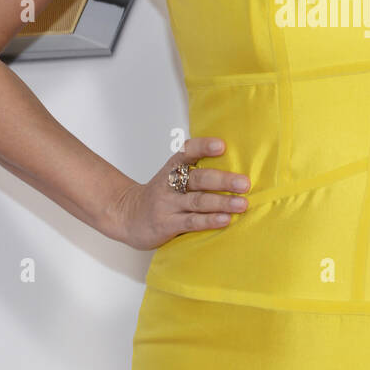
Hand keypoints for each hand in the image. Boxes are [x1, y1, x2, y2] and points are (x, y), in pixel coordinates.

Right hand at [103, 136, 249, 249]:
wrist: (126, 216)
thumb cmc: (160, 196)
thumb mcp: (171, 177)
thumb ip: (195, 171)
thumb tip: (235, 167)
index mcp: (172, 168)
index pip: (187, 152)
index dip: (203, 147)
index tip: (221, 145)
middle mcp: (169, 184)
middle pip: (198, 178)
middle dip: (223, 180)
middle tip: (244, 183)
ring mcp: (167, 204)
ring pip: (197, 201)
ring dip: (222, 202)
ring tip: (242, 203)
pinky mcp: (166, 224)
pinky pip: (190, 222)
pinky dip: (209, 220)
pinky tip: (225, 220)